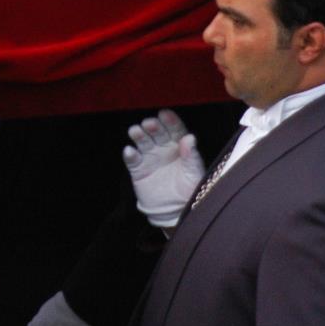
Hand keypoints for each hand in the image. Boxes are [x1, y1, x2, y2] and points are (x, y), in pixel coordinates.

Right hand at [121, 109, 202, 228]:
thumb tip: (190, 138)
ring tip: (135, 131)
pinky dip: (130, 154)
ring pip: (142, 142)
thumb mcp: (194, 173)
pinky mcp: (138, 170)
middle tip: (149, 123)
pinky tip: (130, 151)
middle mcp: (163, 148)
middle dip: (153, 126)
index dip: (170, 121)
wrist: (175, 211)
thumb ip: (191, 156)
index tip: (165, 114)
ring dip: (138, 136)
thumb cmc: (189, 190)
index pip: (174, 130)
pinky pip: (133, 160)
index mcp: (179, 146)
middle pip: (157, 133)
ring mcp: (150, 158)